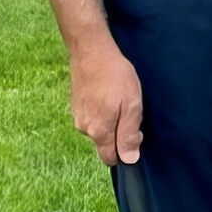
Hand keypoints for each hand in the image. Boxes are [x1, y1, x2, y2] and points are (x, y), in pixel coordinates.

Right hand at [71, 35, 143, 167]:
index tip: (136, 132)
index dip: (127, 151)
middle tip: (129, 110)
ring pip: (99, 130)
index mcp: (98, 131)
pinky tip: (109, 95)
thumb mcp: (131, 106)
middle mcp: (83, 128)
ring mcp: (77, 116)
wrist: (92, 52)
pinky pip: (93, 118)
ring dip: (112, 121)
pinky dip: (103, 111)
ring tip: (119, 99)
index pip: (110, 158)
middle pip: (105, 144)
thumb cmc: (116, 77)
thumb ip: (128, 135)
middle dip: (120, 134)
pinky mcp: (76, 105)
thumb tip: (128, 160)